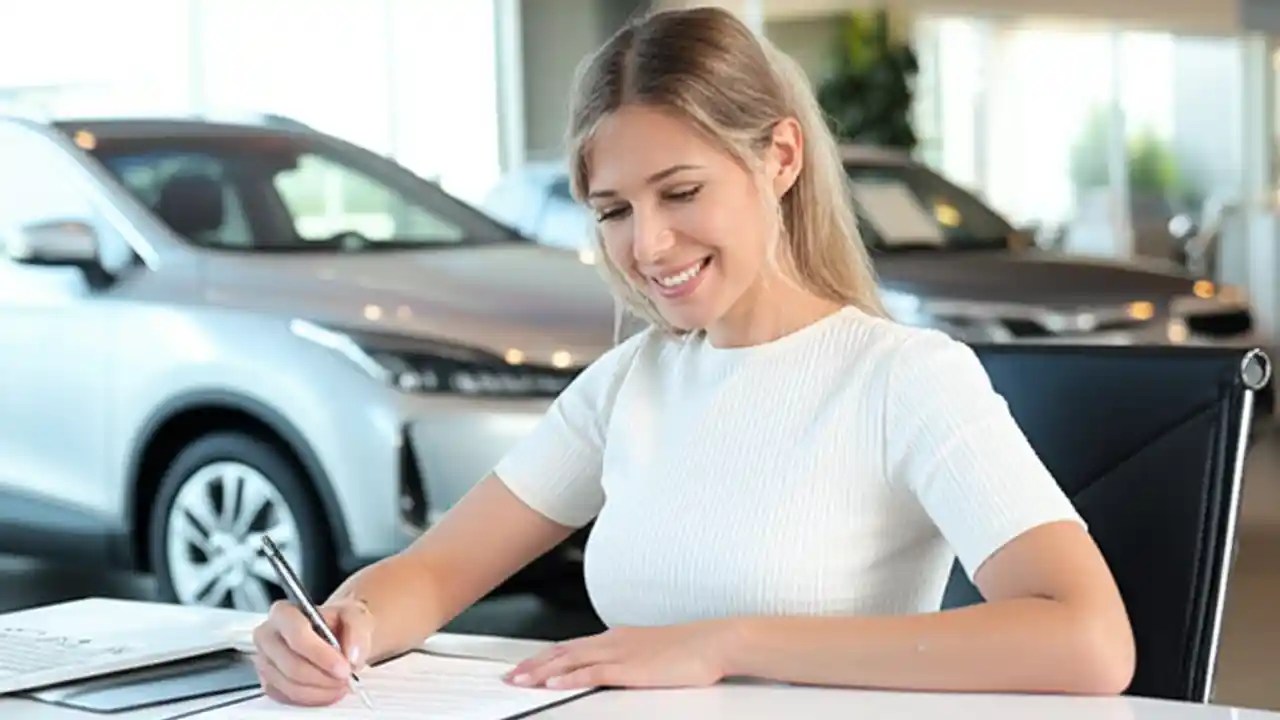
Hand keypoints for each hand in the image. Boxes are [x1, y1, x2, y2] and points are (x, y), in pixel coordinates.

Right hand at [251, 598, 374, 705]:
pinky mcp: (269, 682)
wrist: (334, 632)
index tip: (344, 666)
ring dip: (321, 690)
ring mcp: (265, 661)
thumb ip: (357, 629)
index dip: (320, 655)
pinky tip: (329, 689)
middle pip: (292, 666)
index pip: (296, 635)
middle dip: (324, 677)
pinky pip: (289, 697)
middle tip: (347, 678)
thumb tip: (352, 656)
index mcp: (283, 612)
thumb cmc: (337, 621)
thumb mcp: (354, 615)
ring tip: (341, 684)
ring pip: (291, 686)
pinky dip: (313, 697)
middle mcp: (267, 636)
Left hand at [503, 621, 736, 689]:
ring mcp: (620, 653)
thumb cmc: (691, 649)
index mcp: (618, 637)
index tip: (525, 666)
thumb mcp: (653, 653)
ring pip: (571, 660)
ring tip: (519, 680)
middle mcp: (613, 641)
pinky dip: (570, 677)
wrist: (714, 641)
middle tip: (510, 676)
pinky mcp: (631, 667)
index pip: (571, 646)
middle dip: (533, 664)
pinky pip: (593, 672)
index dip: (545, 656)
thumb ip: (631, 659)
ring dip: (542, 671)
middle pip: (563, 652)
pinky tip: (554, 683)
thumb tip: (618, 670)